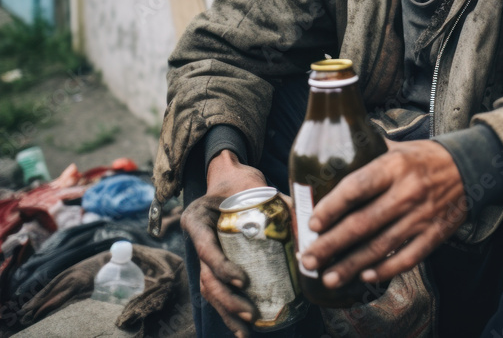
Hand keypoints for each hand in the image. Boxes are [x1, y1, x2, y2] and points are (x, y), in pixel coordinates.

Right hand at [181, 151, 265, 337]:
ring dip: (227, 311)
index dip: (221, 267)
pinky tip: (242, 328)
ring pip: (209, 289)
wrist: (228, 179)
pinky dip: (228, 310)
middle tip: (249, 313)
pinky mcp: (212, 264)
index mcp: (198, 218)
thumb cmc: (241, 181)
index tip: (241, 281)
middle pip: (206, 276)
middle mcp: (196, 238)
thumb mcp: (254, 185)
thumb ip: (277, 202)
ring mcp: (202, 253)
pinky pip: (217, 289)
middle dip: (227, 299)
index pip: (205, 247)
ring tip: (246, 329)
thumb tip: (306, 225)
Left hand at [299, 140, 465, 288]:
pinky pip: (408, 258)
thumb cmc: (423, 158)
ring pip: (381, 247)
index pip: (357, 187)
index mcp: (394, 167)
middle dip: (331, 244)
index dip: (332, 207)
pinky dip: (386, 270)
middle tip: (308, 258)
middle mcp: (407, 193)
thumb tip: (328, 158)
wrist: (470, 167)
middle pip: (363, 223)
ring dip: (351, 265)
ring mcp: (422, 217)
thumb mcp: (396, 149)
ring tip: (328, 277)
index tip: (313, 223)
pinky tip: (365, 277)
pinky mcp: (435, 235)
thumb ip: (366, 155)